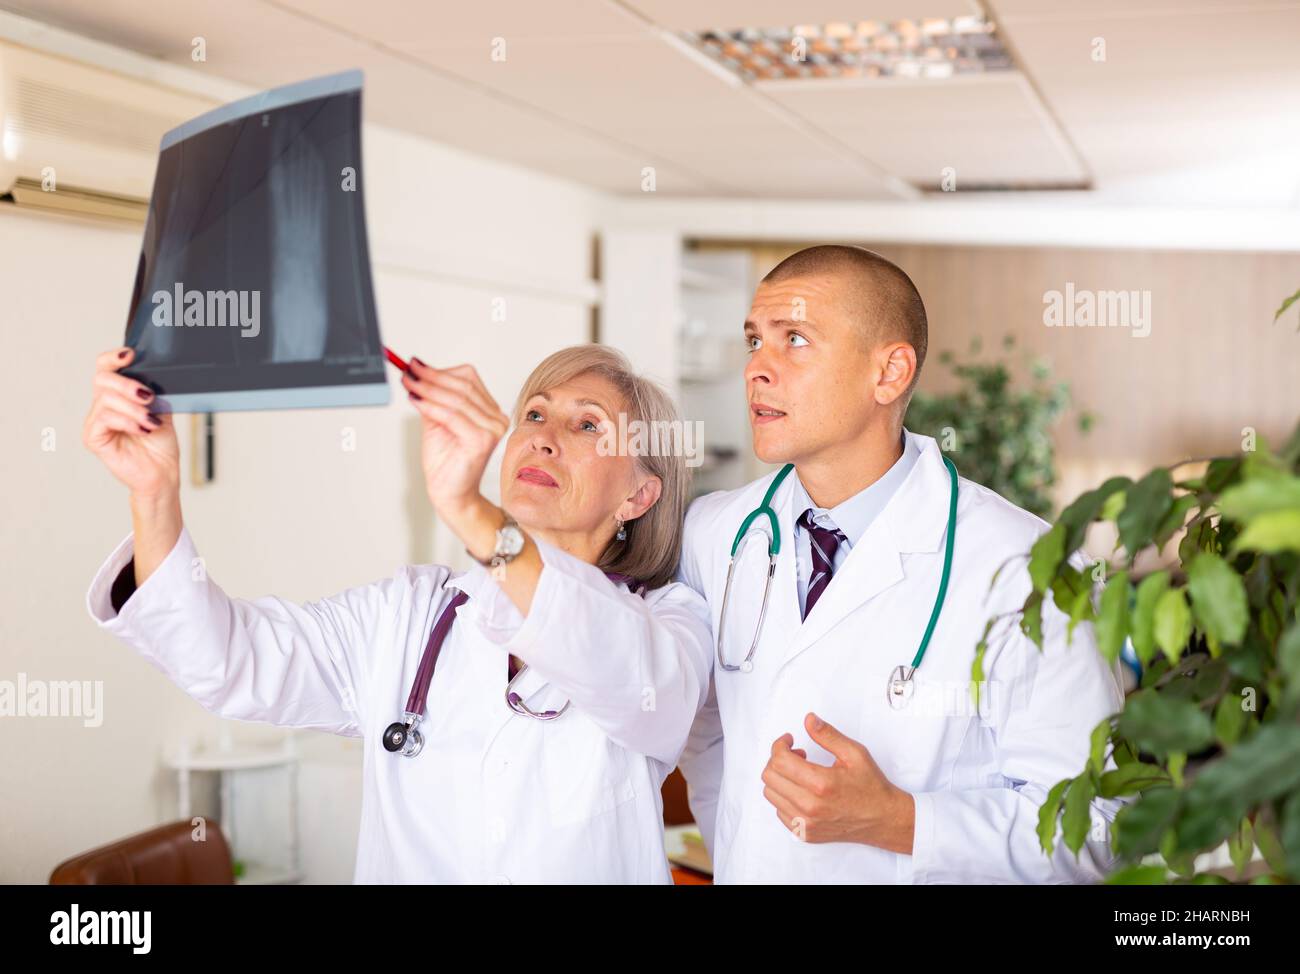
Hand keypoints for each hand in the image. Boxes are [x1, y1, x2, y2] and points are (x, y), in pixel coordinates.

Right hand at [82, 346, 179, 500]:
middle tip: (148, 397)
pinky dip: (127, 421)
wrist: (162, 473)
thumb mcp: (163, 410)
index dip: (114, 357)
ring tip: (150, 422)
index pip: (106, 368)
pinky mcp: (93, 438)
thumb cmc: (160, 445)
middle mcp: (103, 406)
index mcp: (117, 396)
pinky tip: (142, 429)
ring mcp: (95, 422)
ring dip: (134, 409)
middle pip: (102, 378)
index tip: (131, 355)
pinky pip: (105, 418)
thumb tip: (155, 374)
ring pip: (106, 399)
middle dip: (128, 385)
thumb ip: (155, 391)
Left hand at [402, 359, 509, 521]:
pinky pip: (452, 416)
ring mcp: (493, 430)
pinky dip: (431, 406)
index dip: (440, 370)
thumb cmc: (445, 460)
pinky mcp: (482, 441)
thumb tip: (417, 370)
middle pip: (463, 386)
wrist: (449, 492)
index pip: (468, 379)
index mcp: (490, 410)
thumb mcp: (436, 420)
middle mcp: (497, 418)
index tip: (414, 366)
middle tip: (408, 371)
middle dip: (431, 377)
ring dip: (428, 389)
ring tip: (409, 384)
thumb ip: (433, 398)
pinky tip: (416, 400)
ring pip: (457, 399)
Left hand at [761, 712, 915, 853]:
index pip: (779, 761)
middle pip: (769, 777)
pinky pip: (779, 811)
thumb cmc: (871, 787)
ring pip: (770, 794)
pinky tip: (802, 790)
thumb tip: (808, 720)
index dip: (779, 745)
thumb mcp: (854, 753)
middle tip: (796, 755)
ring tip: (800, 772)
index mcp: (821, 784)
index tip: (789, 740)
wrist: (883, 819)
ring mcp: (806, 824)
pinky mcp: (805, 834)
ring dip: (780, 778)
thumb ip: (828, 735)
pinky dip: (785, 796)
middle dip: (778, 759)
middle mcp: (810, 807)